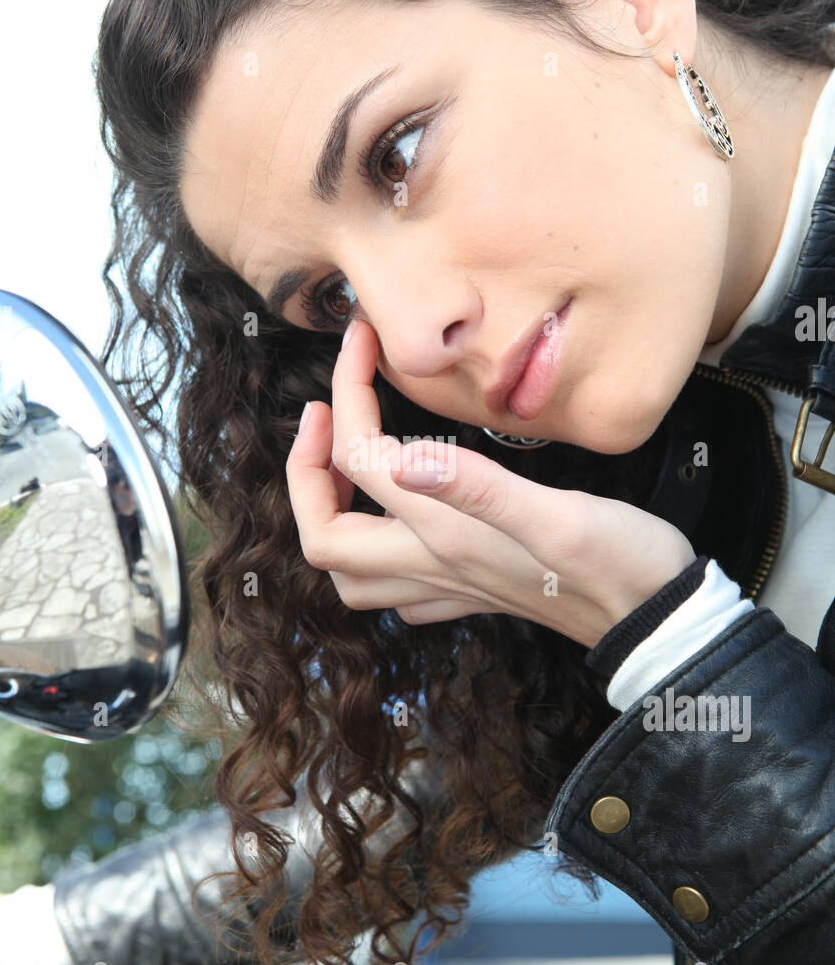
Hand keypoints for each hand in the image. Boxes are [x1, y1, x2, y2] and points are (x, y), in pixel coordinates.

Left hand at [286, 320, 695, 647]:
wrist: (660, 620)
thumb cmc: (620, 564)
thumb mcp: (559, 515)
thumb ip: (478, 487)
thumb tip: (398, 460)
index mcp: (446, 536)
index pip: (361, 461)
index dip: (349, 395)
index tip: (361, 344)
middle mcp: (435, 566)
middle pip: (325, 538)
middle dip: (304, 471)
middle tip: (325, 412)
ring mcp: (450, 587)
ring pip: (351, 572)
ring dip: (328, 517)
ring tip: (343, 463)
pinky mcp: (472, 593)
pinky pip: (394, 586)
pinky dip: (372, 548)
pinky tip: (393, 516)